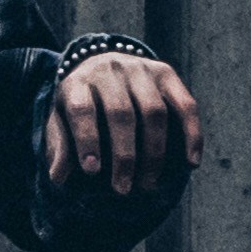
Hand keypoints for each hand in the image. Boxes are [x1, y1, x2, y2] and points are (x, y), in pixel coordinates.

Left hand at [49, 50, 202, 203]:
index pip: (82, 109)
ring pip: (154, 112)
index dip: (87, 140)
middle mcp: (110, 71)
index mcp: (78, 83)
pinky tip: (192, 162)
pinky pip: (185, 105)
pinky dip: (192, 134)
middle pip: (121, 114)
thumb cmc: (81, 103)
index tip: (93, 171)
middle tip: (124, 188)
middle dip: (124, 156)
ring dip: (154, 152)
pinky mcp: (166, 73)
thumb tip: (58, 177)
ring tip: (148, 183)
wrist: (102, 63)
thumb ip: (60, 145)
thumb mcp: (61, 119)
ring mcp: (141, 69)